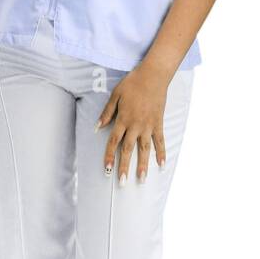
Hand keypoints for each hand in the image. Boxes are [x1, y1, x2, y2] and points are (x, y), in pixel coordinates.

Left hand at [94, 64, 169, 183]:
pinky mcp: (159, 123)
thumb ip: (107, 113)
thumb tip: (97, 127)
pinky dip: (161, 153)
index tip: (107, 169)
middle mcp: (136, 125)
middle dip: (124, 167)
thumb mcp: (115, 95)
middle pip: (128, 149)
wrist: (153, 75)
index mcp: (123, 119)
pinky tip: (161, 165)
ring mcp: (149, 125)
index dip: (109, 156)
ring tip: (141, 179)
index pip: (114, 141)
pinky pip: (160, 141)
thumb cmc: (132, 83)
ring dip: (143, 165)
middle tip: (121, 182)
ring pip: (145, 149)